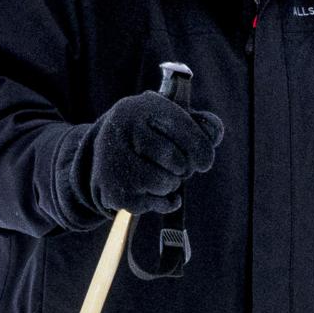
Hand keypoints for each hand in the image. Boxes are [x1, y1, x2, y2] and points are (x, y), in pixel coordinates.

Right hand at [80, 88, 223, 217]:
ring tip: (159, 176)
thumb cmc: (147, 135)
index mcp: (143, 108)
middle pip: (177, 162)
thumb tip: (213, 136)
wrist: (100, 156)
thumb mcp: (169, 119)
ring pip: (166, 184)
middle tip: (178, 168)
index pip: (185, 131)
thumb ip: (200, 124)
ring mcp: (118, 164)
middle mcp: (125, 132)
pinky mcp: (116, 193)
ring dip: (171, 184)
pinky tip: (151, 191)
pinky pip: (155, 204)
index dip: (202, 150)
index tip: (204, 161)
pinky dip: (161, 201)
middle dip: (185, 169)